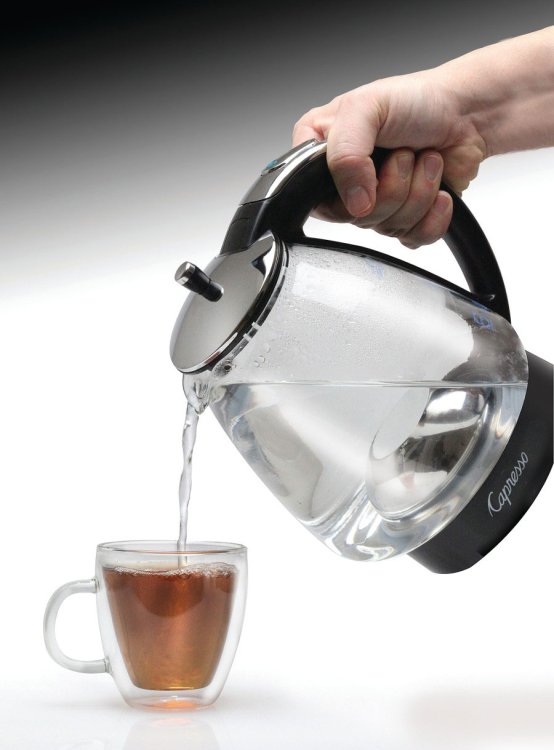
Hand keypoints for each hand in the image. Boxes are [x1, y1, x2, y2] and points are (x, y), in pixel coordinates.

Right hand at [293, 70, 486, 247]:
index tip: (368, 166)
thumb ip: (345, 154)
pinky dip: (433, 215)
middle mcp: (346, 182)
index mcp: (322, 153)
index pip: (313, 196)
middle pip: (357, 218)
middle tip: (403, 154)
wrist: (466, 112)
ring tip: (424, 160)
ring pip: (387, 228)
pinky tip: (439, 190)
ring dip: (418, 192)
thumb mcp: (365, 107)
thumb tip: (355, 203)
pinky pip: (412, 239)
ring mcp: (375, 203)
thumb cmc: (416, 100)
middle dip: (392, 187)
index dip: (344, 190)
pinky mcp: (405, 219)